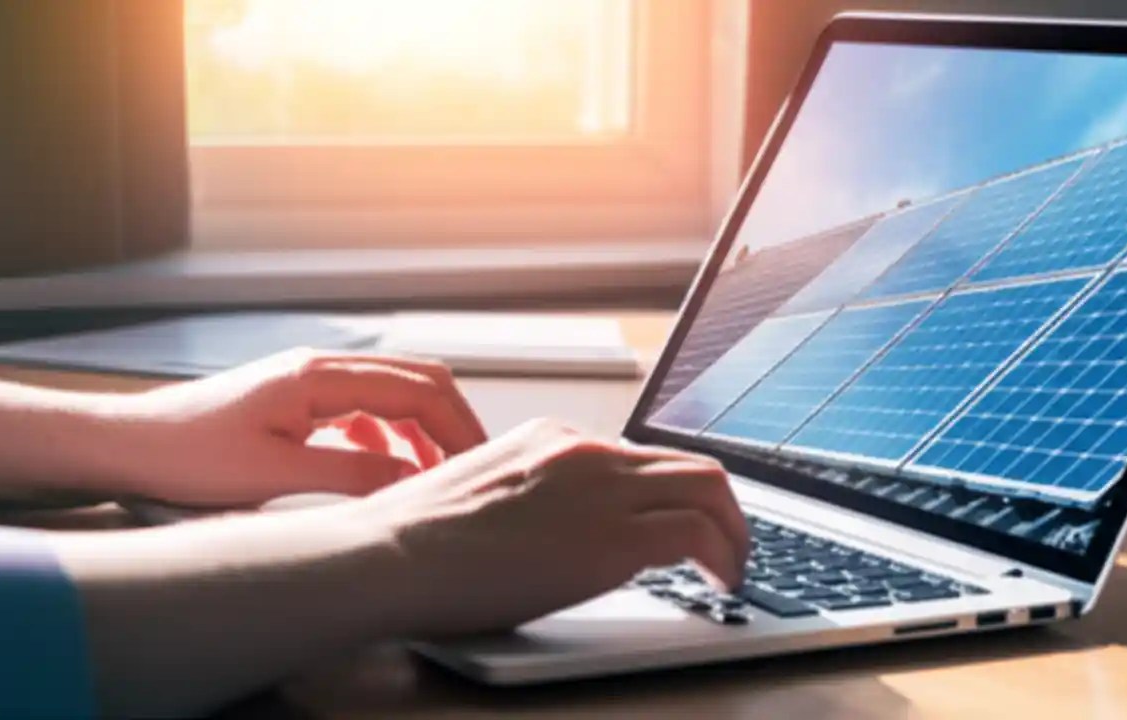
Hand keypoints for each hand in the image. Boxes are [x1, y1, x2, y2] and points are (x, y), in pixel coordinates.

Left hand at [117, 349, 486, 505]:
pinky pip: (362, 410)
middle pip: (415, 380)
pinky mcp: (298, 400)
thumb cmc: (188, 455)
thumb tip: (415, 480)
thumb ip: (352, 475)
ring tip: (435, 475)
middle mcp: (321, 367)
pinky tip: (382, 468)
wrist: (129, 444)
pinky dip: (387, 436)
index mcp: (321, 376)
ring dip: (421, 430)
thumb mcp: (276, 475)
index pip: (417, 392)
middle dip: (451, 421)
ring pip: (391, 394)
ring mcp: (310, 380)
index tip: (478, 465)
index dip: (456, 428)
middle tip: (473, 465)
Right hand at [354, 418, 749, 636]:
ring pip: (708, 486)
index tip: (682, 520)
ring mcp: (602, 487)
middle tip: (728, 544)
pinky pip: (700, 532)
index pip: (638, 456)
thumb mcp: (483, 497)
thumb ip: (533, 499)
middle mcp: (585, 451)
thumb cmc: (416, 542)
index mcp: (552, 439)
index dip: (671, 492)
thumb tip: (560, 531)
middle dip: (722, 506)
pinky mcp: (614, 534)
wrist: (392, 555)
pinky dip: (726, 555)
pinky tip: (722, 583)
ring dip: (734, 530)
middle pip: (687, 463)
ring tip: (734, 567)